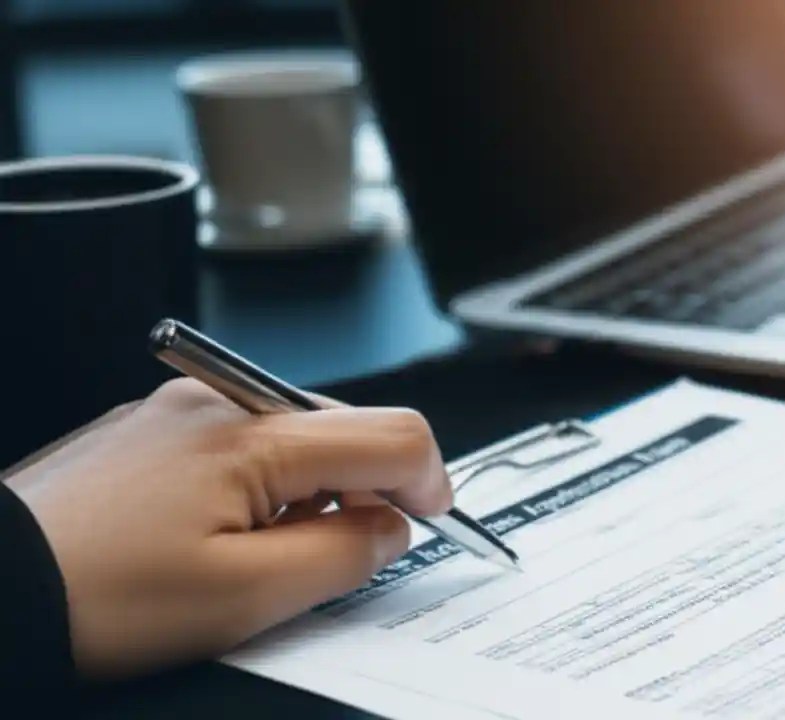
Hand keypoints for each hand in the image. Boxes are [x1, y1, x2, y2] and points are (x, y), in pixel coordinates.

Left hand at [5, 379, 450, 679]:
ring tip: (260, 558)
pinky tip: (220, 537)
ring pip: (294, 440)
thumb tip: (390, 529)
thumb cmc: (98, 597)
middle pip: (346, 430)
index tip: (433, 521)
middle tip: (339, 559)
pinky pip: (241, 446)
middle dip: (365, 492)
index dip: (430, 481)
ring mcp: (182, 410)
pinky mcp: (153, 430)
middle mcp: (221, 403)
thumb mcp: (245, 598)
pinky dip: (262, 488)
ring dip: (309, 494)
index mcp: (253, 436)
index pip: (392, 434)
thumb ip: (343, 557)